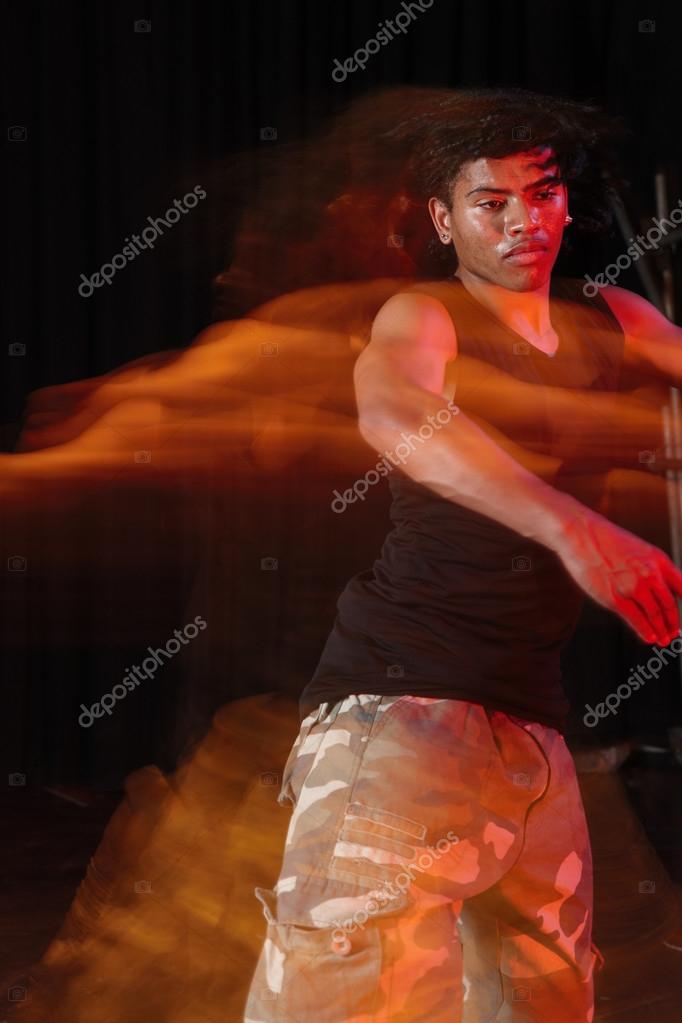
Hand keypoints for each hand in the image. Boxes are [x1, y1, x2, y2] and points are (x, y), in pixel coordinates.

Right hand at [553, 507, 681, 645]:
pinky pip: (636, 620)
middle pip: (669, 605)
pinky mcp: (615, 598)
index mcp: (659, 560)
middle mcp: (649, 574)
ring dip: (661, 631)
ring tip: (663, 639)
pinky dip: (645, 632)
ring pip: (654, 615)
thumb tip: (663, 589)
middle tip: (673, 632)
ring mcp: (632, 587)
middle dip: (673, 623)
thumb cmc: (607, 541)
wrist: (582, 535)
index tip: (681, 615)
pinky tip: (650, 637)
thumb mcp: (640, 550)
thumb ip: (653, 569)